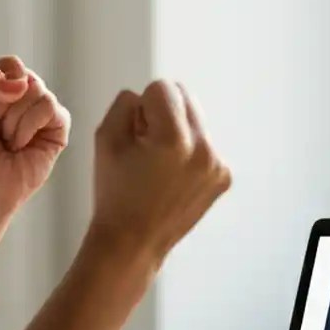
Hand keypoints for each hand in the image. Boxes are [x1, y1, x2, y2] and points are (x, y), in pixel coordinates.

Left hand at [0, 56, 70, 210]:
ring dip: (14, 120)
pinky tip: (22, 145)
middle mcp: (28, 98)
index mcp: (6, 88)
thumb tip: (22, 83)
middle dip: (2, 105)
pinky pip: (50, 108)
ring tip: (8, 141)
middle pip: (25, 76)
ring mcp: (45, 113)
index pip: (12, 64)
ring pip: (38, 91)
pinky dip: (29, 126)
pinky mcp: (59, 129)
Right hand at [90, 81, 231, 261]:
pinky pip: (206, 145)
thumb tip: (146, 96)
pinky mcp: (223, 178)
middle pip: (185, 96)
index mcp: (174, 139)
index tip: (135, 133)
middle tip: (145, 144)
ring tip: (157, 163)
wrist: (133, 242)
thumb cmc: (115, 191)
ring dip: (177, 131)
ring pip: (196, 120)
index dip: (142, 106)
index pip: (162, 87)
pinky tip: (171, 177)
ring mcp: (218, 165)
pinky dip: (189, 153)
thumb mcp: (105, 138)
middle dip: (163, 112)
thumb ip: (126, 103)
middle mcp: (204, 150)